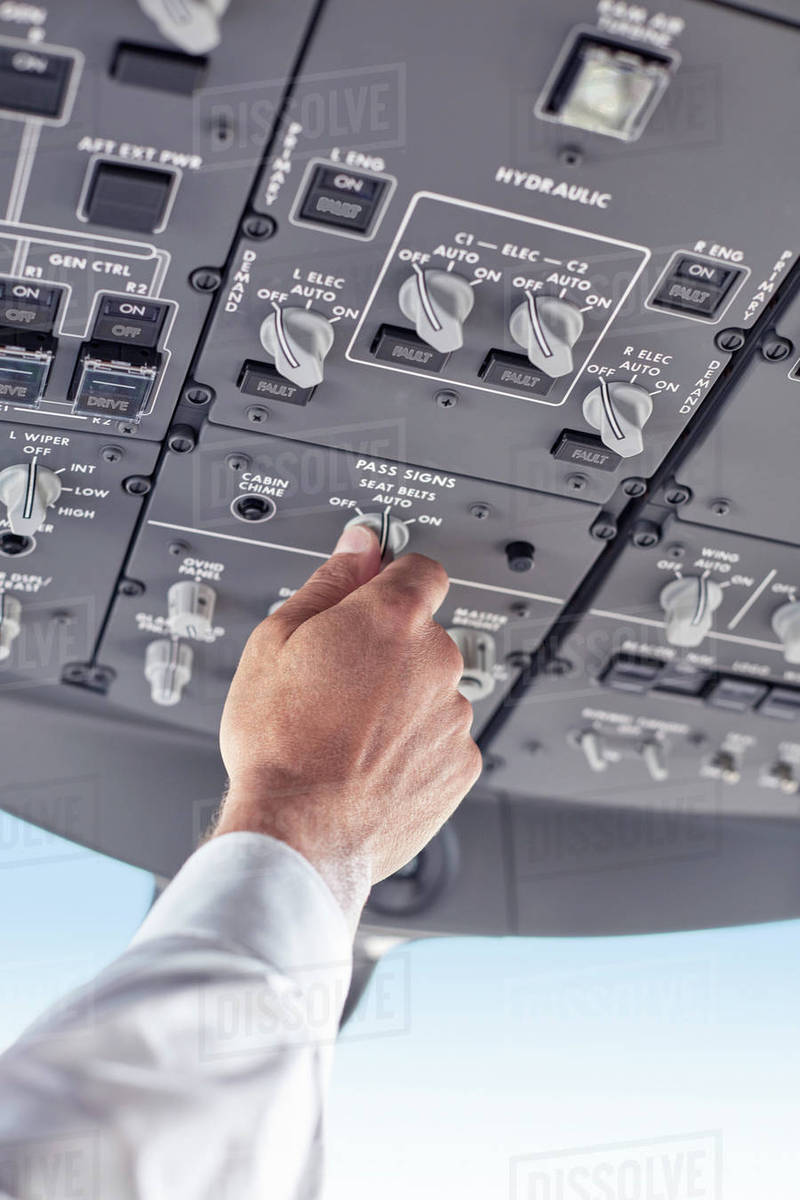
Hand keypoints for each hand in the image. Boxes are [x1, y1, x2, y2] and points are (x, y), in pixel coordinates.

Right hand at [215, 524, 481, 927]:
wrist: (300, 831)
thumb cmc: (280, 743)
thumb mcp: (275, 641)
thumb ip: (328, 581)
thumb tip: (358, 547)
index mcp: (392, 618)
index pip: (420, 568)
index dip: (392, 579)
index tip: (372, 592)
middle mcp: (436, 661)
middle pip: (423, 635)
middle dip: (387, 650)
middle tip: (336, 681)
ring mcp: (453, 715)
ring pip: (431, 690)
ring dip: (402, 701)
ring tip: (348, 731)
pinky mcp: (461, 764)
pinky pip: (442, 739)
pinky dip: (415, 746)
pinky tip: (370, 761)